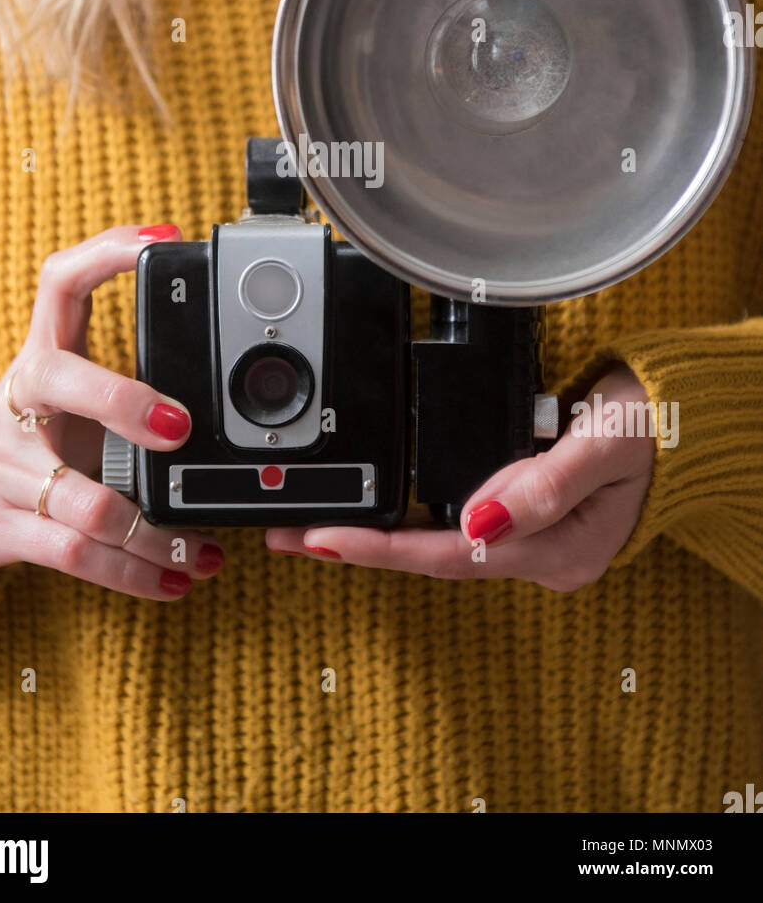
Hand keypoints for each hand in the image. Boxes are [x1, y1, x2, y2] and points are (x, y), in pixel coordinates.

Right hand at [0, 226, 223, 598]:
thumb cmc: (12, 450)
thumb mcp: (54, 407)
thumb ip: (118, 393)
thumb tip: (214, 401)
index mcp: (37, 362)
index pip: (60, 283)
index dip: (107, 253)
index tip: (163, 240)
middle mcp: (17, 404)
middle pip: (61, 378)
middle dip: (123, 400)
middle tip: (181, 426)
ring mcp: (3, 468)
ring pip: (86, 498)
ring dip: (156, 530)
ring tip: (203, 548)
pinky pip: (75, 553)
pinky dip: (135, 573)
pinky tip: (174, 579)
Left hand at [265, 365, 655, 589]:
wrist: (683, 416)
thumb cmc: (651, 426)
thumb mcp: (604, 445)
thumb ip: (545, 481)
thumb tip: (478, 517)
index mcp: (558, 550)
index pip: (451, 555)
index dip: (382, 549)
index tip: (323, 539)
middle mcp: (541, 556)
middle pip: (434, 558)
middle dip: (360, 549)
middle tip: (289, 536)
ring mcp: (533, 541)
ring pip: (441, 546)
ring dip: (379, 539)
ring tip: (313, 529)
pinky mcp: (526, 518)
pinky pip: (458, 527)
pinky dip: (411, 523)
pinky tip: (376, 516)